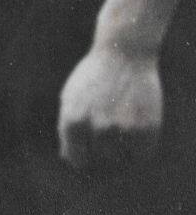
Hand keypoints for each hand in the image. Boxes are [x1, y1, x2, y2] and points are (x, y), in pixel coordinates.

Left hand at [58, 45, 161, 169]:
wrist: (123, 53)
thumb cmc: (93, 77)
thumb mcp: (70, 98)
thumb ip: (67, 129)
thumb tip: (67, 157)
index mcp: (73, 122)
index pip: (78, 160)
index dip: (84, 154)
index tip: (89, 144)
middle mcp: (97, 128)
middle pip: (100, 160)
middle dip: (102, 147)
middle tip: (107, 123)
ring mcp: (123, 130)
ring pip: (121, 158)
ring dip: (121, 146)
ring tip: (120, 120)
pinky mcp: (147, 129)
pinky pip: (141, 154)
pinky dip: (138, 146)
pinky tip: (134, 123)